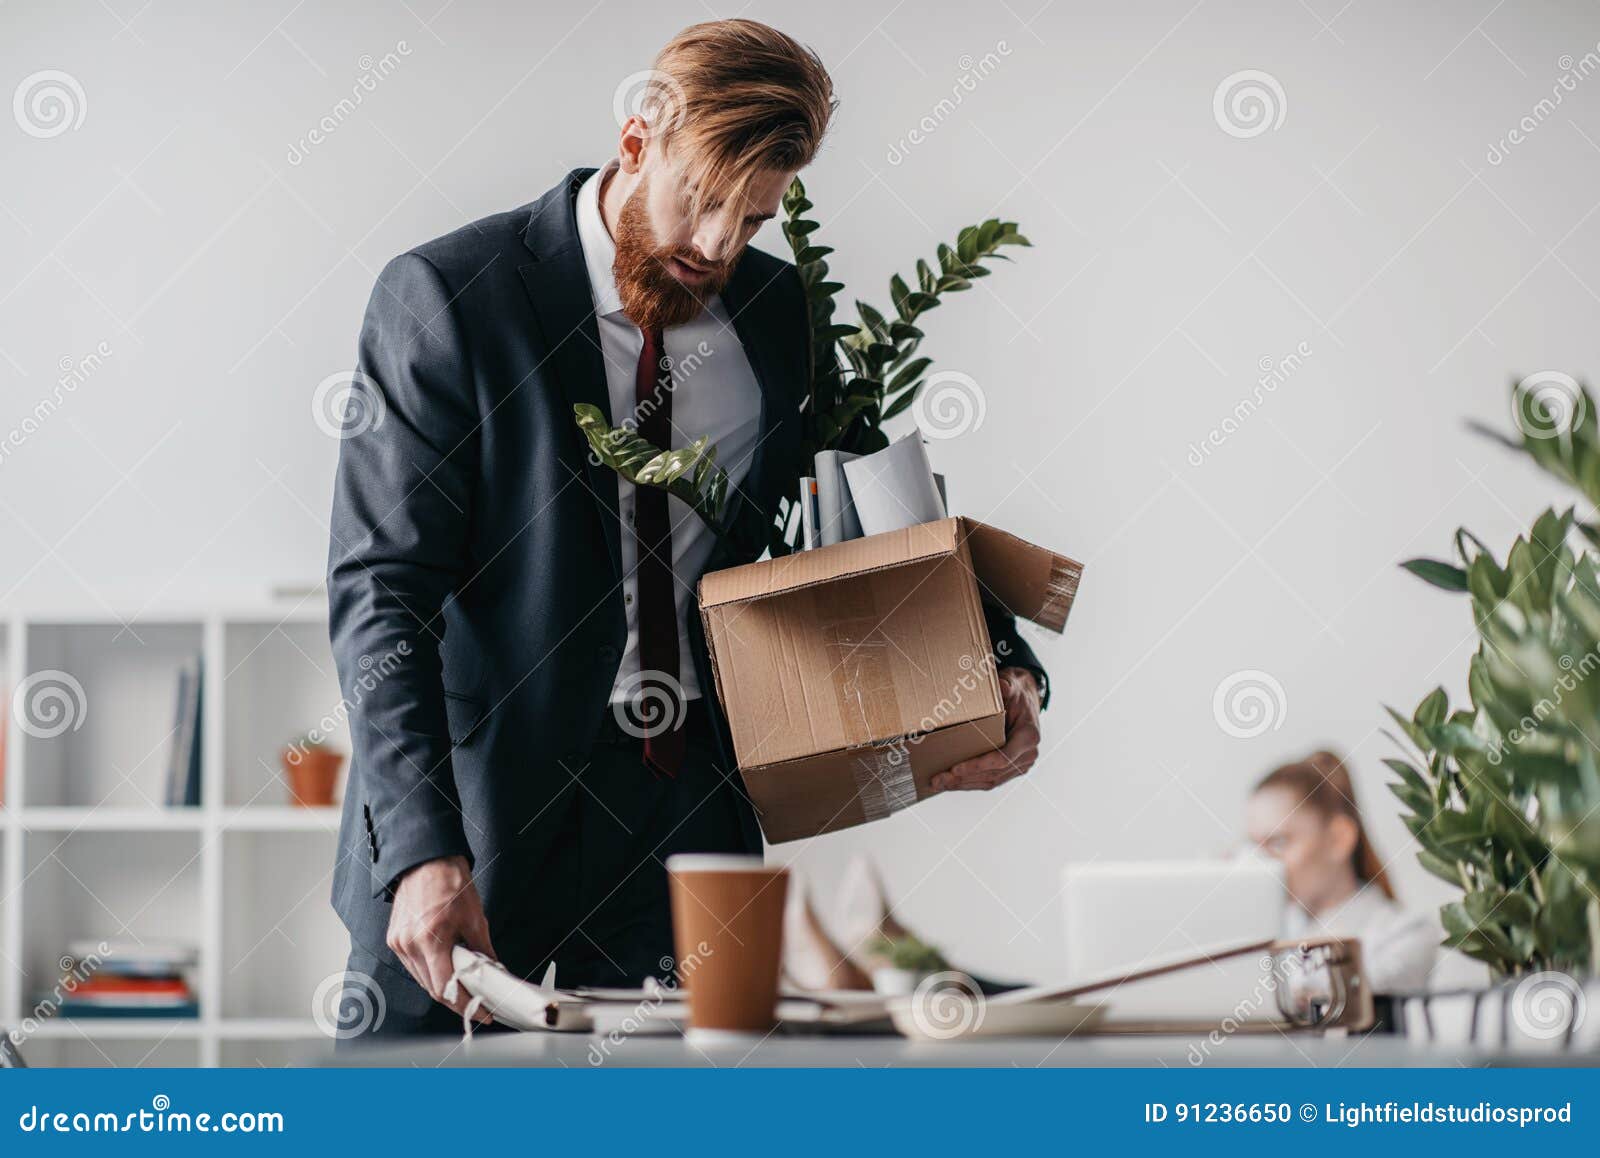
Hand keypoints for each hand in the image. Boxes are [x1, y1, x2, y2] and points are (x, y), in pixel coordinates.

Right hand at [386, 854, 495, 1023]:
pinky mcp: (394, 938)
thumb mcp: (475, 918)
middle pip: (433, 988)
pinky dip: (431, 972)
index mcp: (429, 939)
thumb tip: (494, 972)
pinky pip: (414, 966)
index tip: (482, 1012)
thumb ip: (483, 950)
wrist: (426, 859)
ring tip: (466, 988)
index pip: (446, 988)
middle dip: (457, 999)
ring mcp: (398, 943)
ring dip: (443, 987)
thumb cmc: (450, 882)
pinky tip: (446, 970)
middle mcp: (408, 945)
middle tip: (479, 1003)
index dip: (465, 1005)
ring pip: (423, 980)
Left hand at [931, 667, 1041, 791]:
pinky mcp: (1012, 769)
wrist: (1027, 701)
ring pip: (991, 781)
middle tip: (937, 780)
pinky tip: (951, 783)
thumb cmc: (1016, 693)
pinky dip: (970, 782)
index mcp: (1029, 736)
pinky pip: (991, 780)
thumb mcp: (1013, 686)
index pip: (1002, 758)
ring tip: (938, 784)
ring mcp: (1021, 765)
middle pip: (993, 774)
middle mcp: (1028, 755)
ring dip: (963, 784)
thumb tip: (1001, 686)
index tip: (955, 768)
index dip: (978, 765)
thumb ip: (1007, 687)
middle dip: (963, 778)